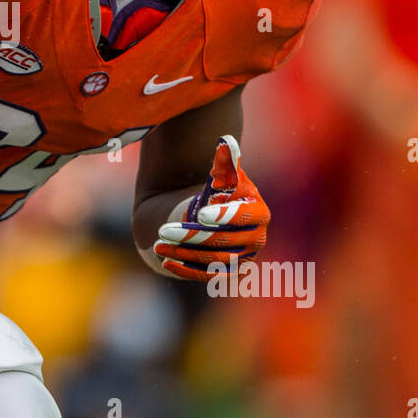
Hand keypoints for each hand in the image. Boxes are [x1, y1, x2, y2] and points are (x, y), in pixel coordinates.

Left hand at [153, 135, 269, 280]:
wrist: (202, 217)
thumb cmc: (212, 193)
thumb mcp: (218, 177)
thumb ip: (224, 162)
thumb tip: (226, 142)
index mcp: (259, 212)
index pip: (246, 217)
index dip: (225, 216)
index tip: (200, 213)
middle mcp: (256, 238)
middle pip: (225, 241)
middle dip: (193, 236)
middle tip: (164, 230)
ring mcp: (243, 259)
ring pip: (214, 260)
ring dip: (184, 253)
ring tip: (159, 244)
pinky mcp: (227, 274)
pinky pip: (207, 276)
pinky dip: (185, 269)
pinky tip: (165, 261)